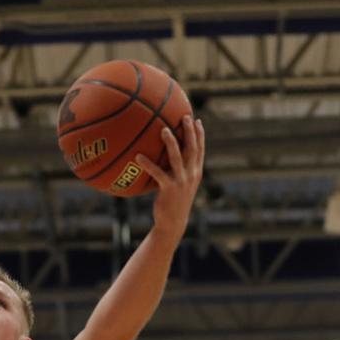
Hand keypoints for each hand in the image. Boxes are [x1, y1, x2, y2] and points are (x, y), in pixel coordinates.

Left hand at [135, 115, 204, 238]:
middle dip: (190, 131)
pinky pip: (157, 173)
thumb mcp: (179, 186)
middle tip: (184, 116)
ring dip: (171, 142)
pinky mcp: (169, 189)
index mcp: (195, 172)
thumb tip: (165, 157)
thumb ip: (177, 171)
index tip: (197, 120)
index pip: (200, 150)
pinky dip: (148, 164)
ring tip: (163, 129)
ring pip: (177, 157)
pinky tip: (138, 156)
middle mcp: (191, 174)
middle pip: (192, 148)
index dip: (200, 134)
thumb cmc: (173, 203)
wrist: (173, 223)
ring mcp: (181, 181)